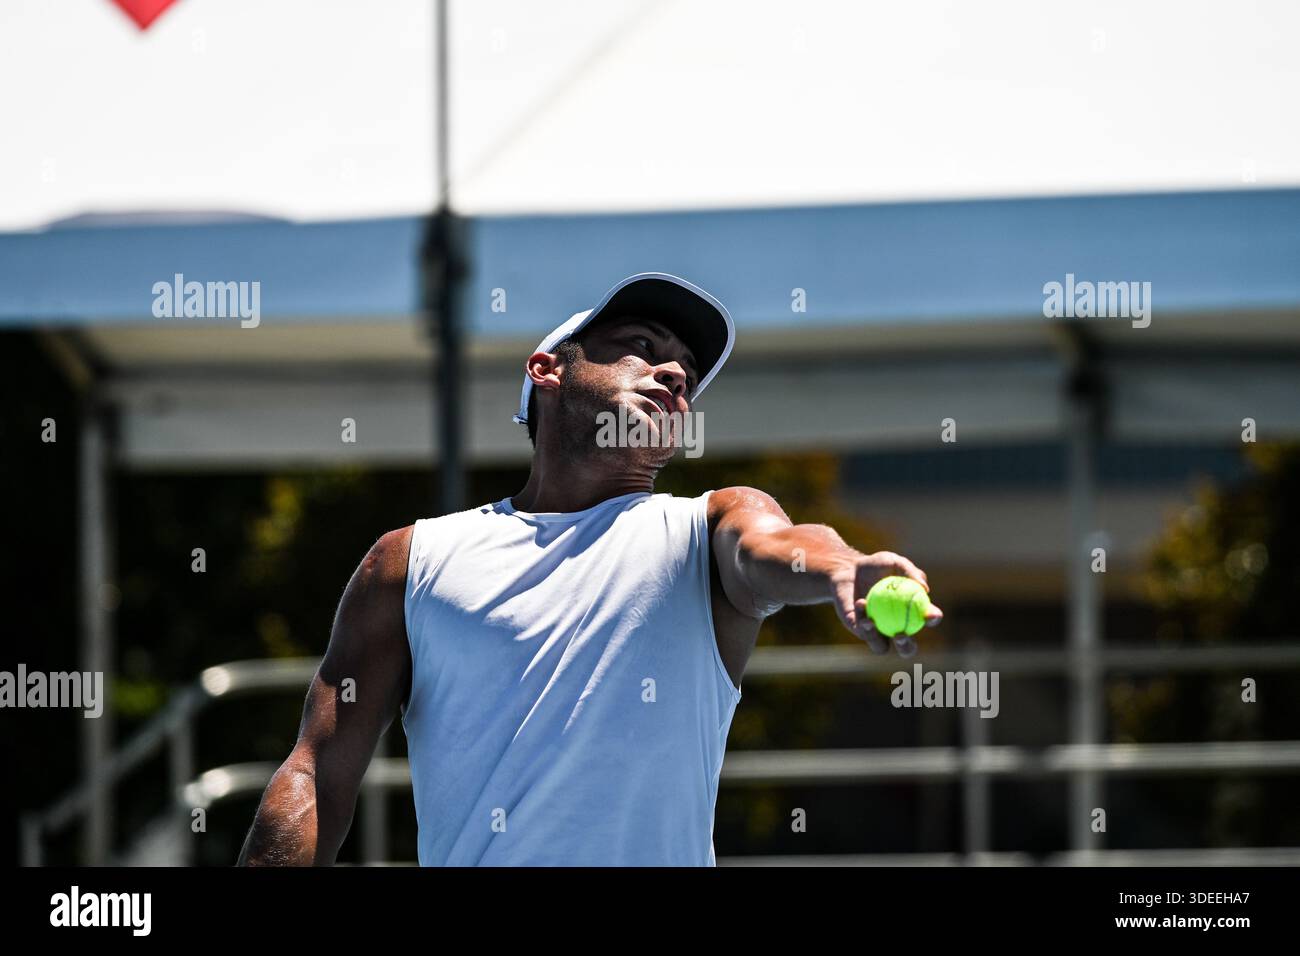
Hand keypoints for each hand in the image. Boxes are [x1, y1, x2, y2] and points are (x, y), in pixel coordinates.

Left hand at [829, 551, 943, 657]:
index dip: (932, 620)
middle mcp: (896, 628)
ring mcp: (877, 632)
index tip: (930, 614)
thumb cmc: (876, 566)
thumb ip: (910, 572)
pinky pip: (861, 630)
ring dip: (875, 636)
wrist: (848, 568)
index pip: (926, 620)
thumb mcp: (894, 562)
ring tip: (871, 621)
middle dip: (906, 648)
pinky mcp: (858, 630)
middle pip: (906, 648)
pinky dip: (861, 619)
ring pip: (880, 647)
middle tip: (901, 635)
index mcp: (911, 612)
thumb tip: (924, 588)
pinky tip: (861, 603)